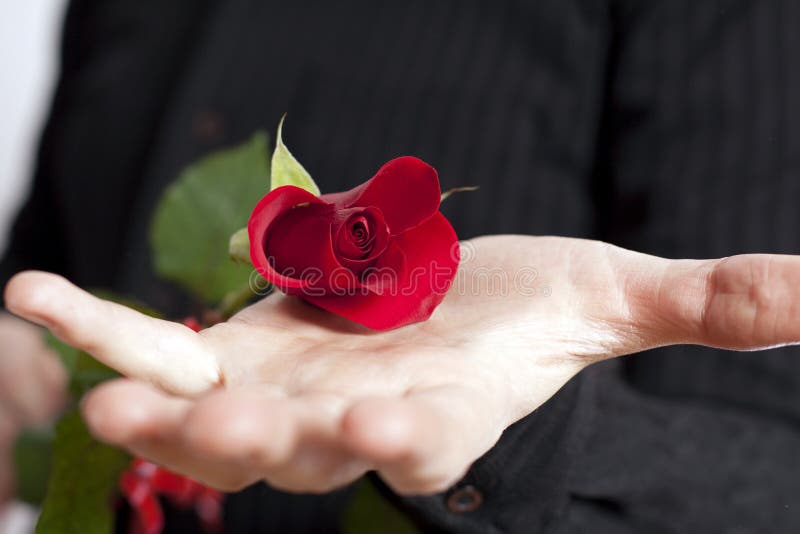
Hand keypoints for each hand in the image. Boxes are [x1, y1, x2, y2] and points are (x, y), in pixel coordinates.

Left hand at [5, 235, 799, 494]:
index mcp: (440, 408)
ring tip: (104, 395)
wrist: (426, 318)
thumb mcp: (605, 297)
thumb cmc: (516, 314)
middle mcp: (348, 420)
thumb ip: (698, 304)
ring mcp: (271, 393)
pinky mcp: (221, 354)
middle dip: (265, 442)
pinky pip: (149, 343)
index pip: (428, 441)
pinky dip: (95, 328)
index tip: (396, 431)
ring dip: (160, 409)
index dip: (414, 439)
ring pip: (211, 418)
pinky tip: (31, 294)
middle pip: (304, 448)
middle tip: (219, 429)